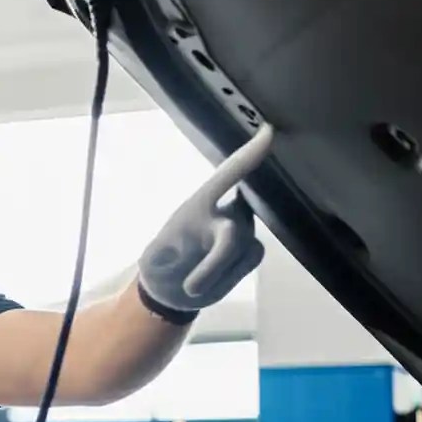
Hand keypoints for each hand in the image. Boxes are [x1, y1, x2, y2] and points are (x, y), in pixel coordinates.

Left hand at [137, 122, 274, 314]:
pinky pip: (249, 261)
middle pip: (235, 231)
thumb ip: (161, 253)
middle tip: (192, 288)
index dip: (247, 156)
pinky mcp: (250, 251)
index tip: (268, 133)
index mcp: (199, 203)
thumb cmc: (160, 264)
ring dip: (215, 274)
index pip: (227, 175)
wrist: (172, 288)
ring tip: (191, 285)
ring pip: (243, 250)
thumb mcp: (153, 258)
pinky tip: (211, 281)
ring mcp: (242, 231)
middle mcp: (226, 212)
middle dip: (216, 261)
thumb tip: (171, 251)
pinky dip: (228, 277)